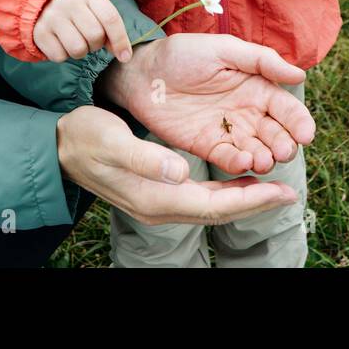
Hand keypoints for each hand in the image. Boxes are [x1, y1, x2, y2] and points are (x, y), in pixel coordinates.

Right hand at [33, 0, 131, 62]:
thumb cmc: (78, 7)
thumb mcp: (95, 6)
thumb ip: (110, 26)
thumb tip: (123, 55)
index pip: (110, 18)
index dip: (120, 41)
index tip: (125, 57)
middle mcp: (69, 2)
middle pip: (95, 36)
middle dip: (96, 44)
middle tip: (89, 39)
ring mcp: (52, 16)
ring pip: (78, 49)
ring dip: (81, 52)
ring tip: (76, 41)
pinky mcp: (39, 32)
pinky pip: (59, 56)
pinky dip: (64, 55)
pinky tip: (61, 42)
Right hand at [55, 105, 296, 225]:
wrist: (60, 147)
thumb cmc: (85, 137)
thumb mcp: (112, 141)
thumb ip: (146, 158)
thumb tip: (180, 172)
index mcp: (154, 197)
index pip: (212, 205)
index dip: (249, 200)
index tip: (281, 191)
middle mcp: (160, 207)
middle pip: (218, 211)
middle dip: (255, 203)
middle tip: (289, 193)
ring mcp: (158, 203)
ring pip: (211, 206)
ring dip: (242, 198)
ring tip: (273, 187)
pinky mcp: (157, 192)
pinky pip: (199, 197)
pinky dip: (223, 191)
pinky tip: (238, 180)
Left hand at [99, 33, 315, 175]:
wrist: (141, 74)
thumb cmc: (182, 54)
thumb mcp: (222, 49)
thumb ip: (260, 61)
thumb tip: (300, 73)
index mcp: (256, 87)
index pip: (286, 108)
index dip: (299, 122)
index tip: (306, 135)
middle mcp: (247, 112)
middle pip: (276, 134)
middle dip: (285, 145)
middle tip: (284, 151)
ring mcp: (228, 131)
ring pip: (256, 151)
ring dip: (264, 159)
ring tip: (264, 160)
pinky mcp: (207, 147)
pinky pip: (228, 159)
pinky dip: (238, 164)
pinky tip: (242, 163)